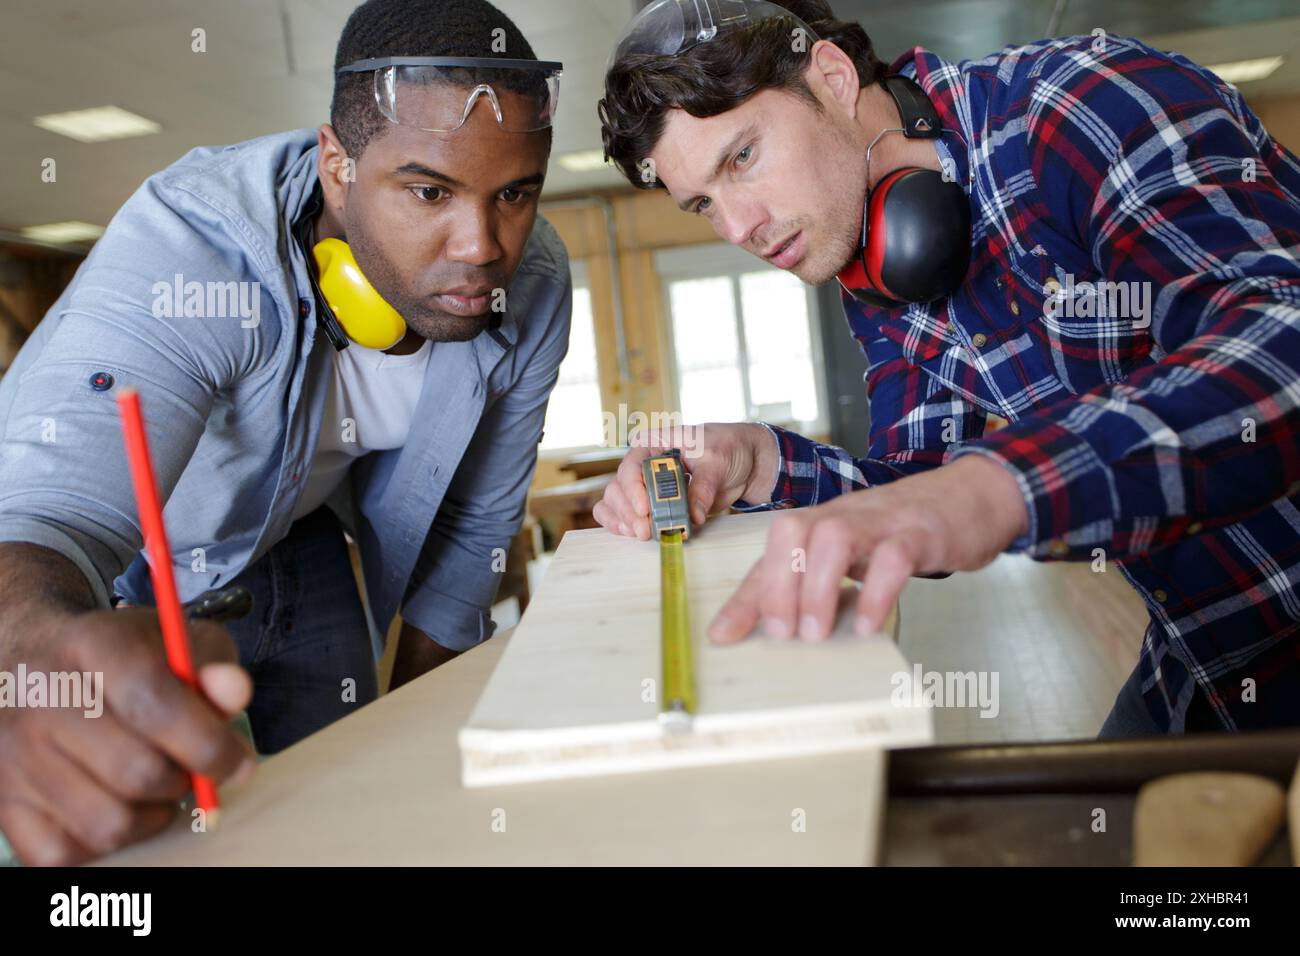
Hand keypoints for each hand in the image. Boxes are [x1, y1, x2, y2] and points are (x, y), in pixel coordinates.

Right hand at [0, 607, 255, 864]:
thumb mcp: (176, 639)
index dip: (206, 742)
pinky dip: (103, 843)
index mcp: (93, 645)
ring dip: (151, 817)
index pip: (153, 702)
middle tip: (191, 770)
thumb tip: (235, 693)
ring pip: (106, 823)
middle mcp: (44, 699)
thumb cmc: (122, 655)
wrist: (32, 661)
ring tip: (156, 787)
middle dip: (184, 781)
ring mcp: (14, 754)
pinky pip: (62, 853)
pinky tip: (117, 806)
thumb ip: (213, 665)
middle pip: (135, 772)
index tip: (238, 763)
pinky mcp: (1, 800)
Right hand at [593, 422, 777, 539]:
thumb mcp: (718, 459)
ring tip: (642, 533)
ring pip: (616, 502)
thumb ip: (704, 486)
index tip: (645, 508)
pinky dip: (621, 524)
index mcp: (654, 443)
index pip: (632, 464)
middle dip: (628, 510)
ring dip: (625, 520)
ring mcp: (645, 485)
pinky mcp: (652, 504)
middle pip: (620, 486)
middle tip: (644, 530)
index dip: (633, 487)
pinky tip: (630, 533)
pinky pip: (623, 513)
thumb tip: (694, 515)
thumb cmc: (727, 447)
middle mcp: (643, 464)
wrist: (743, 461)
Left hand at [708, 455, 1029, 642]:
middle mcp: (842, 516)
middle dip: (778, 583)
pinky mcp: (921, 533)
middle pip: (791, 531)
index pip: (771, 555)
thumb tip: (775, 628)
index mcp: (820, 523)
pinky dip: (876, 592)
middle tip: (781, 633)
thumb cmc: (904, 530)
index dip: (746, 596)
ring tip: (816, 633)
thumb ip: (816, 584)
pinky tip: (868, 624)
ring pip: (834, 536)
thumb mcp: (854, 555)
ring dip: (818, 587)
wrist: (972, 495)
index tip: (723, 636)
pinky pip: (894, 556)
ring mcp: (882, 521)